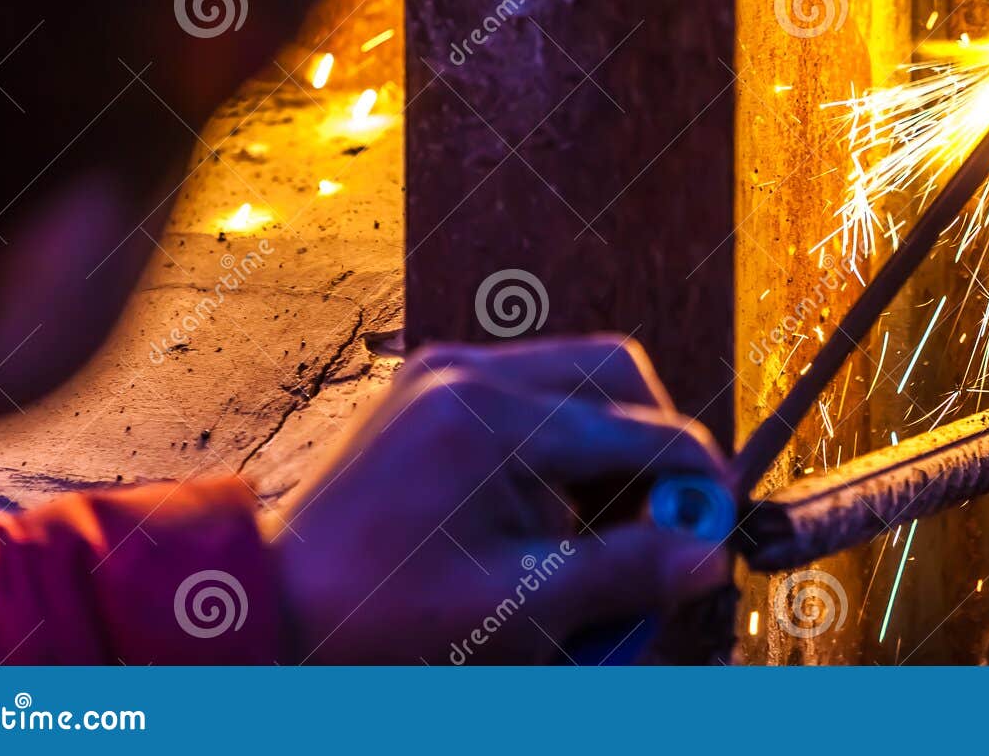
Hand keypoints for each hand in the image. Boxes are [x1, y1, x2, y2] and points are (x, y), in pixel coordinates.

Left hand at [264, 335, 731, 662]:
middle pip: (614, 372)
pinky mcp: (430, 386)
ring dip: (610, 445)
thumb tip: (708, 557)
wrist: (271, 606)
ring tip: (602, 531)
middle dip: (657, 441)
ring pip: (575, 377)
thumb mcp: (511, 610)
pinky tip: (548, 516)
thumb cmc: (379, 618)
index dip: (694, 479)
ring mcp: (444, 370)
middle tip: (664, 519)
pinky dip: (561, 444)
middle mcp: (468, 369)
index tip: (717, 529)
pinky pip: (529, 392)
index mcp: (489, 416)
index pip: (636, 428)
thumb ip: (620, 575)